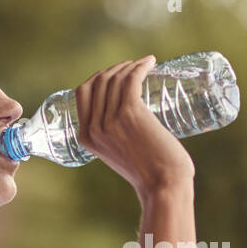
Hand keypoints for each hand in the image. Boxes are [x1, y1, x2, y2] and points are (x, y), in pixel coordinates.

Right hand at [74, 55, 195, 194]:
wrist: (163, 185)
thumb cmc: (151, 173)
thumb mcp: (121, 155)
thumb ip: (116, 140)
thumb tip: (129, 123)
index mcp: (86, 138)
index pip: (82, 93)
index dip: (98, 76)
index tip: (117, 72)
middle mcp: (94, 127)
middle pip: (99, 81)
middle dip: (116, 68)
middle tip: (135, 67)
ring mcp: (110, 120)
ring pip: (115, 78)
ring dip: (130, 65)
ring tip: (146, 64)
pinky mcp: (130, 113)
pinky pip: (131, 79)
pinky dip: (140, 66)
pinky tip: (151, 62)